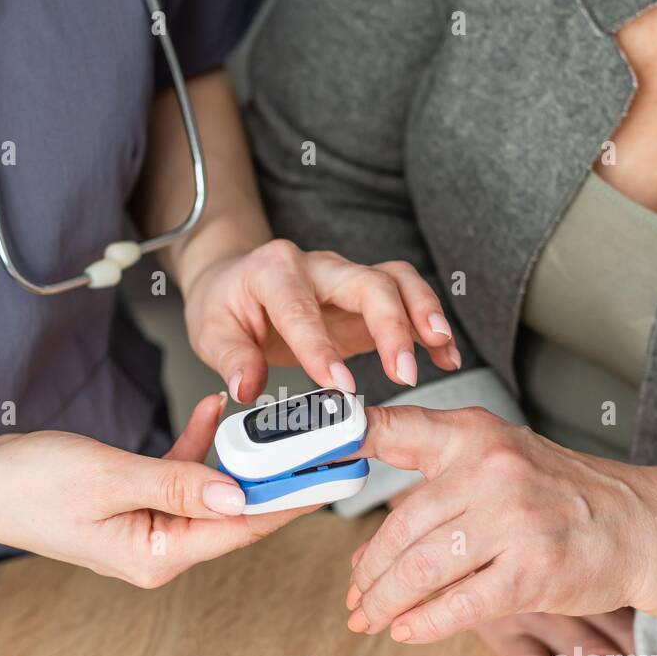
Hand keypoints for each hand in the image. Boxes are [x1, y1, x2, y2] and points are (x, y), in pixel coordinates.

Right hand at [0, 393, 307, 586]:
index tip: (332, 477)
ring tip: (278, 423)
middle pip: (235, 511)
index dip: (291, 500)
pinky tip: (214, 411)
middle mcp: (160, 549)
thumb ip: (179, 485)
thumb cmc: (30, 485)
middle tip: (319, 443)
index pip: (241, 527)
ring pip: (213, 490)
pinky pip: (182, 475)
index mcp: (157, 556)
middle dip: (276, 476)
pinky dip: (198, 446)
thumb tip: (241, 496)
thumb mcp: (111, 478)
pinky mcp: (137, 503)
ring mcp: (149, 527)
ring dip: (238, 456)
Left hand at [182, 240, 460, 401]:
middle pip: (368, 283)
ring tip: (441, 350)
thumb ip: (232, 360)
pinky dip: (430, 324)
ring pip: (398, 280)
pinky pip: (408, 298)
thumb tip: (248, 388)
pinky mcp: (367, 296)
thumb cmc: (225, 305)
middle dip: (391, 326)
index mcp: (274, 271)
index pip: (302, 309)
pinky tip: (445, 354)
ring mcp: (348, 278)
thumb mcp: (211, 332)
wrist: (235, 280)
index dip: (321, 348)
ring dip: (424, 313)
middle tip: (402, 373)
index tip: (338, 386)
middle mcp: (319, 267)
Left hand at [345, 406, 656, 642]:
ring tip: (368, 619)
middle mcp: (492, 469)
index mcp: (474, 436)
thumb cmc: (557, 497)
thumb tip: (364, 554)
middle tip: (353, 596)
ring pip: (422, 569)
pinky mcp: (534, 571)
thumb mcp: (497, 468)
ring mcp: (515, 519)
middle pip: (399, 526)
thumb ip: (432, 496)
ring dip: (385, 602)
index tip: (294, 454)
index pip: (392, 430)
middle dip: (368, 570)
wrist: (641, 525)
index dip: (338, 441)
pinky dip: (425, 623)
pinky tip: (406, 632)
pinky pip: (459, 604)